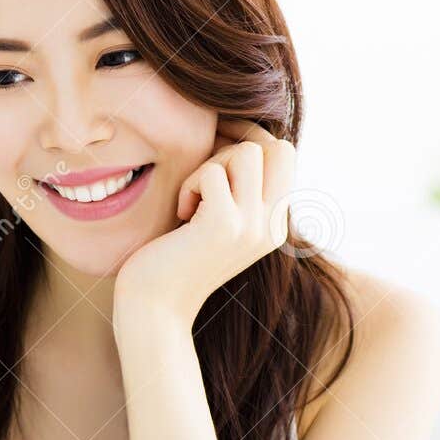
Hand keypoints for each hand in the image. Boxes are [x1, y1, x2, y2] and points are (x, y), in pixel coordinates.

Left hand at [113, 118, 296, 323]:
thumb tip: (234, 131)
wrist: (156, 309)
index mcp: (275, 224)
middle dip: (235, 146)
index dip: (248, 139)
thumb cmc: (175, 259)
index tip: (214, 149)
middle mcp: (272, 227)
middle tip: (205, 175)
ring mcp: (252, 227)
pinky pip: (210, 173)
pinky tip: (182, 214)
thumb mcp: (216, 222)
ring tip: (194, 198)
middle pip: (277, 147)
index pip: (284, 155)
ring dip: (211, 165)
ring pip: (247, 152)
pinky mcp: (224, 227)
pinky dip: (189, 186)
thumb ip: (235, 188)